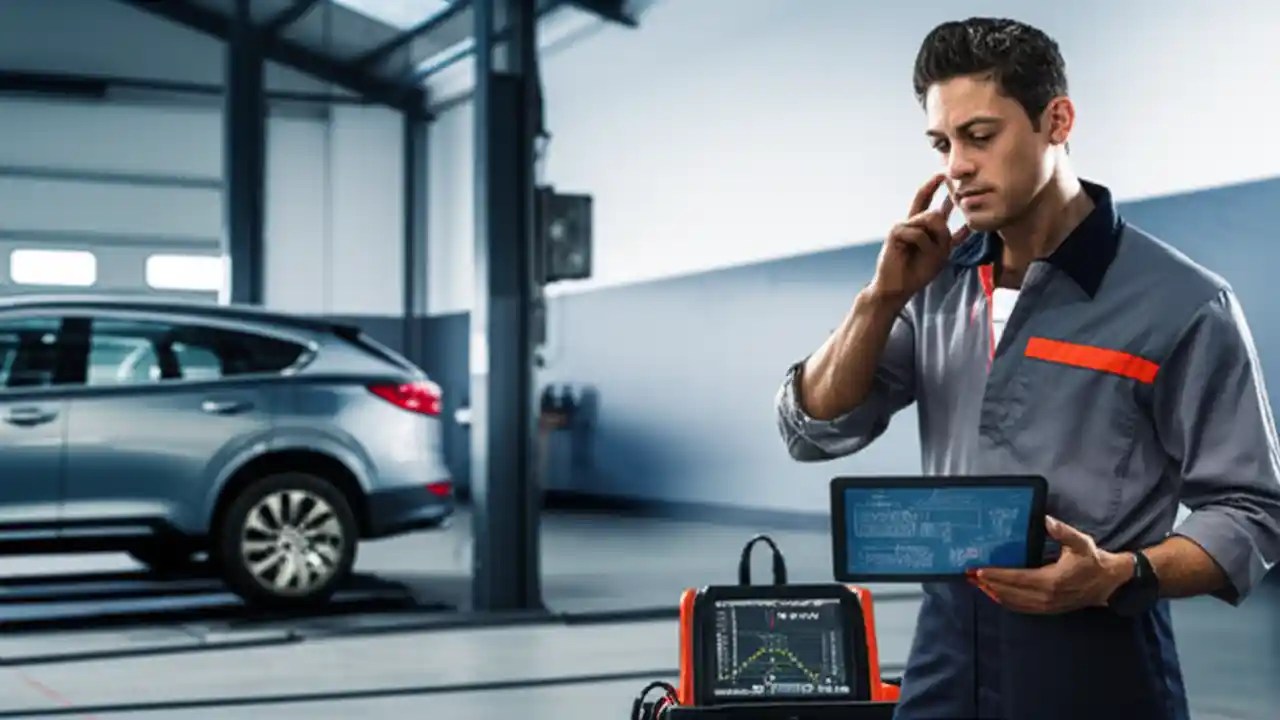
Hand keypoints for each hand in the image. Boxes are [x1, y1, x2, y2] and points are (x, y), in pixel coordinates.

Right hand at [866, 174, 971, 307]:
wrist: (897, 288)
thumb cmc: (917, 272)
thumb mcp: (940, 253)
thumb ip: (946, 236)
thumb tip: (943, 215)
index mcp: (919, 227)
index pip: (927, 202)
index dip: (934, 186)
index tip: (942, 174)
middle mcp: (910, 223)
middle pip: (932, 205)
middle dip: (946, 213)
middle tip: (950, 223)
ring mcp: (902, 226)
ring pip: (932, 218)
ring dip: (938, 238)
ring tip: (930, 254)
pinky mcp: (896, 232)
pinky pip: (920, 232)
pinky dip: (924, 245)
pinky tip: (914, 253)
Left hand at [968, 516, 1133, 614]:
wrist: (1111, 582)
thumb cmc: (1094, 560)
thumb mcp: (1081, 542)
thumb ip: (1063, 532)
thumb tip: (1046, 520)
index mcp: (1050, 581)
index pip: (1016, 579)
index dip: (996, 575)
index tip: (977, 570)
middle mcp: (1046, 597)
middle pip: (1010, 592)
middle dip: (988, 584)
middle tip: (968, 577)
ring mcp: (1047, 606)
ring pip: (1014, 603)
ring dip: (994, 594)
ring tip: (976, 585)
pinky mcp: (1049, 609)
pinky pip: (1023, 608)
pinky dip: (1007, 602)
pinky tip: (996, 595)